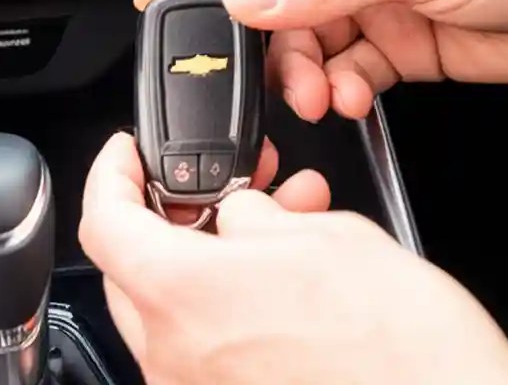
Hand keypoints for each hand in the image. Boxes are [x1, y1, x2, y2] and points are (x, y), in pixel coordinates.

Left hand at [79, 133, 507, 384]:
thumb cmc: (404, 350)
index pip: (102, 221)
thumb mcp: (327, 237)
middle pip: (133, 269)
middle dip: (176, 219)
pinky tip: (284, 287)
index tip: (127, 155)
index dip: (110, 175)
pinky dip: (231, 310)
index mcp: (179, 293)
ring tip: (283, 231)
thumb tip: (238, 215)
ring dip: (214, 263)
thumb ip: (255, 215)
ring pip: (173, 311)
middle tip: (226, 191)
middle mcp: (172, 353)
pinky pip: (206, 350)